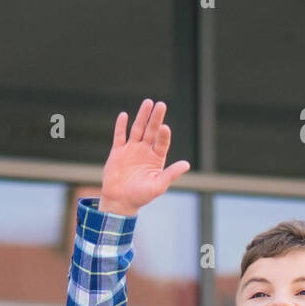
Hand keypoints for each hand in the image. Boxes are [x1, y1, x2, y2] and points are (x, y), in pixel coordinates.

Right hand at [98, 99, 189, 215]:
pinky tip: (124, 115)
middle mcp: (145, 151)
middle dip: (155, 119)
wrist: (120, 202)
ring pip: (137, 129)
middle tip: (161, 105)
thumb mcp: (158, 186)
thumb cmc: (141, 196)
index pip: (162, 142)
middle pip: (151, 131)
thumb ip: (171, 174)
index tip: (165, 128)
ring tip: (148, 103)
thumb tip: (186, 164)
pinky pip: (119, 136)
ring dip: (142, 117)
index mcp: (156, 158)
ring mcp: (131, 150)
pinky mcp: (117, 152)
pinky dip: (121, 126)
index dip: (164, 135)